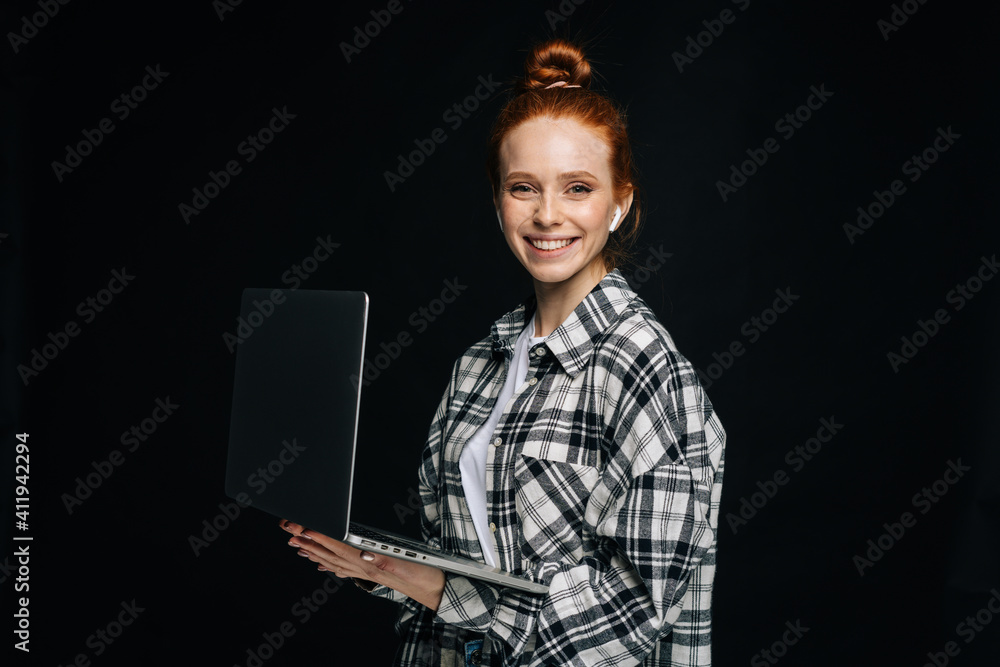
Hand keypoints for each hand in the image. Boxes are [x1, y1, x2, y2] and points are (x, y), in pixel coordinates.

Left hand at [279, 519, 445, 610]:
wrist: (435, 587)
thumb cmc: (424, 572)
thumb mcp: (406, 562)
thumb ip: (383, 559)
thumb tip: (363, 554)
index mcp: (371, 560)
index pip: (338, 545)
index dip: (318, 535)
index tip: (301, 527)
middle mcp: (364, 567)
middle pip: (330, 552)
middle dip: (307, 540)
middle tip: (288, 529)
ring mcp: (365, 571)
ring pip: (333, 560)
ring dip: (313, 550)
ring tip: (296, 542)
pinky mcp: (370, 573)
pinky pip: (344, 568)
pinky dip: (330, 564)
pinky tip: (321, 562)